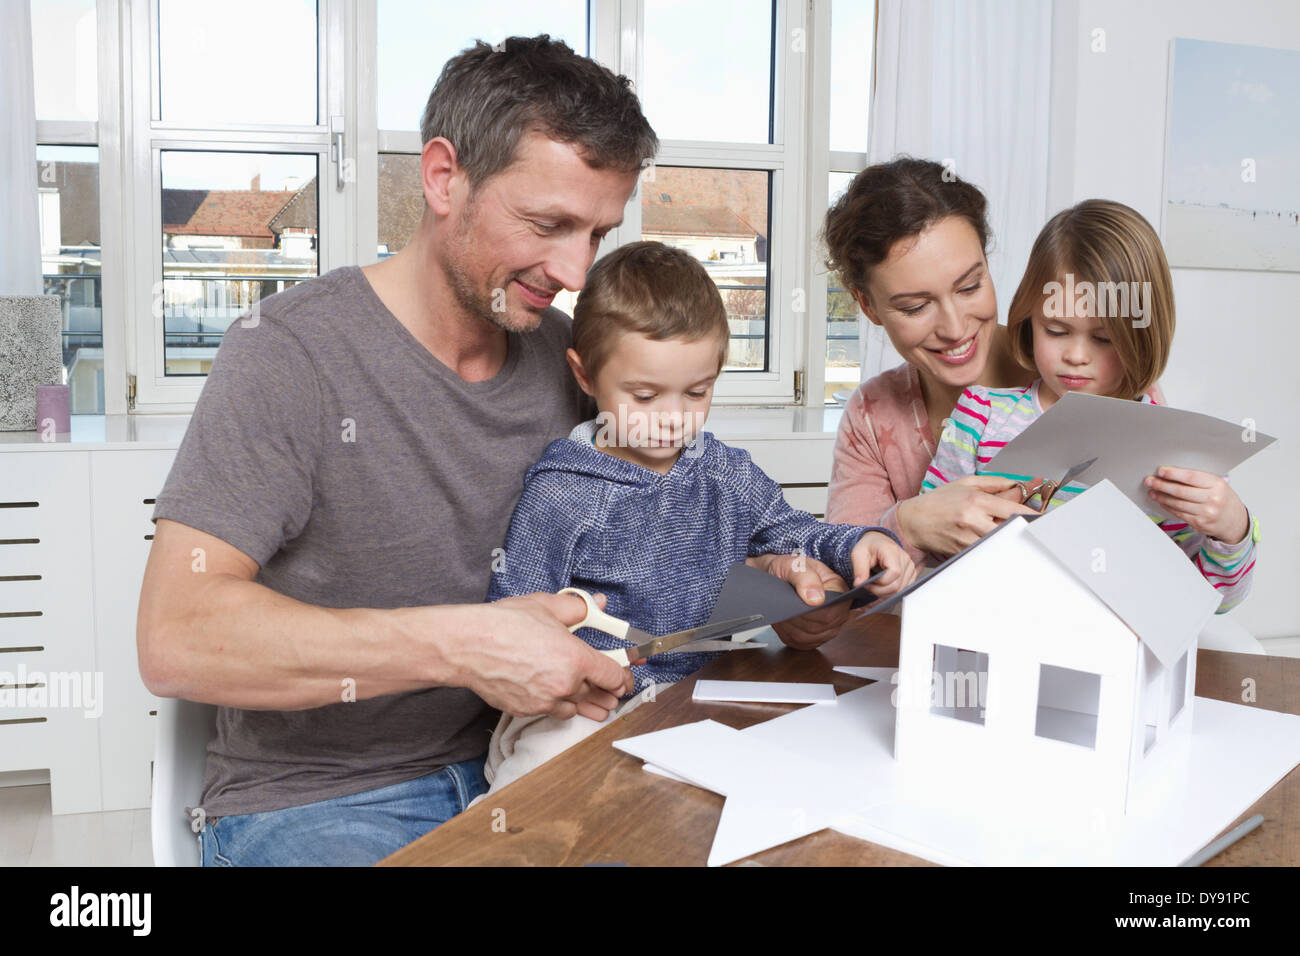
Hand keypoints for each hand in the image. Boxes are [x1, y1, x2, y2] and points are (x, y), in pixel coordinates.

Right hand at [462, 591, 634, 721]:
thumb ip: (578, 607)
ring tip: (588, 697)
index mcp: (575, 658)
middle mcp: (564, 685)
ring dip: (583, 702)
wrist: (467, 646)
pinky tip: (556, 695)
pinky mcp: (527, 711)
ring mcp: (545, 701)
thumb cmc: (503, 624)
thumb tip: (597, 605)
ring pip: (575, 709)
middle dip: (606, 692)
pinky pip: (551, 713)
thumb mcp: (546, 606)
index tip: (625, 678)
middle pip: (598, 696)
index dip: (623, 678)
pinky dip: (557, 705)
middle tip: (610, 689)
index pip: (613, 677)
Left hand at [746, 553, 851, 650]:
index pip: (832, 611)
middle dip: (797, 618)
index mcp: (840, 590)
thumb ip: (805, 577)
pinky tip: (782, 621)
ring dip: (791, 626)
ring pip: (809, 637)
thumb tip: (816, 599)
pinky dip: (787, 633)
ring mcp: (827, 628)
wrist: (779, 575)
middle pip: (820, 627)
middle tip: (783, 605)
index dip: (812, 611)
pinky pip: (801, 643)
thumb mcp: (795, 564)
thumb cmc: (790, 568)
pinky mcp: (814, 638)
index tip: (793, 604)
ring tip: (781, 611)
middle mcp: (838, 611)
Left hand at [849, 531, 918, 596]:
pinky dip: (891, 592)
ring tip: (875, 585)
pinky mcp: (911, 574)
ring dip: (885, 593)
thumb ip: (859, 569)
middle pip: (897, 585)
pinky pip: (903, 590)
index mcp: (893, 551)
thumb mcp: (858, 554)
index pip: (894, 573)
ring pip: (900, 590)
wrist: (877, 542)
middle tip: (868, 585)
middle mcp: (905, 559)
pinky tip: (882, 586)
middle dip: (880, 590)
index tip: (867, 581)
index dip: (880, 582)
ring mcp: (910, 567)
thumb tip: (858, 584)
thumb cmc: (868, 547)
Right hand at [896, 475, 1040, 555]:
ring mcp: (968, 538)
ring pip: (1000, 542)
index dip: (1033, 517)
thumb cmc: (937, 501)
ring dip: (1009, 538)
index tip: (1044, 520)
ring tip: (1012, 534)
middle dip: (1023, 529)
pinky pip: (986, 550)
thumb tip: (1018, 485)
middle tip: (1035, 529)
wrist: (912, 522)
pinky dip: (994, 546)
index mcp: (975, 500)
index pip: (1013, 511)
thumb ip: (994, 483)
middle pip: (1010, 529)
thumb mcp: (965, 483)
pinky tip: (994, 542)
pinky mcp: (963, 551)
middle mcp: (972, 520)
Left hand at [1144, 466, 1249, 542]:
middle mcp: (1212, 499)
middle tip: (1150, 481)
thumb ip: (1200, 479)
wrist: (1235, 521)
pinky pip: (1179, 513)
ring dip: (1161, 497)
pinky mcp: (1199, 523)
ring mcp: (1206, 513)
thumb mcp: (1218, 484)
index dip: (1173, 474)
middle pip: (1180, 491)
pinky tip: (1161, 501)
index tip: (1160, 471)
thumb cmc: (1224, 499)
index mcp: (1217, 485)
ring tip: (1152, 491)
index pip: (1190, 477)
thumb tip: (1173, 472)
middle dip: (1161, 485)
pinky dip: (1168, 506)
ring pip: (1177, 503)